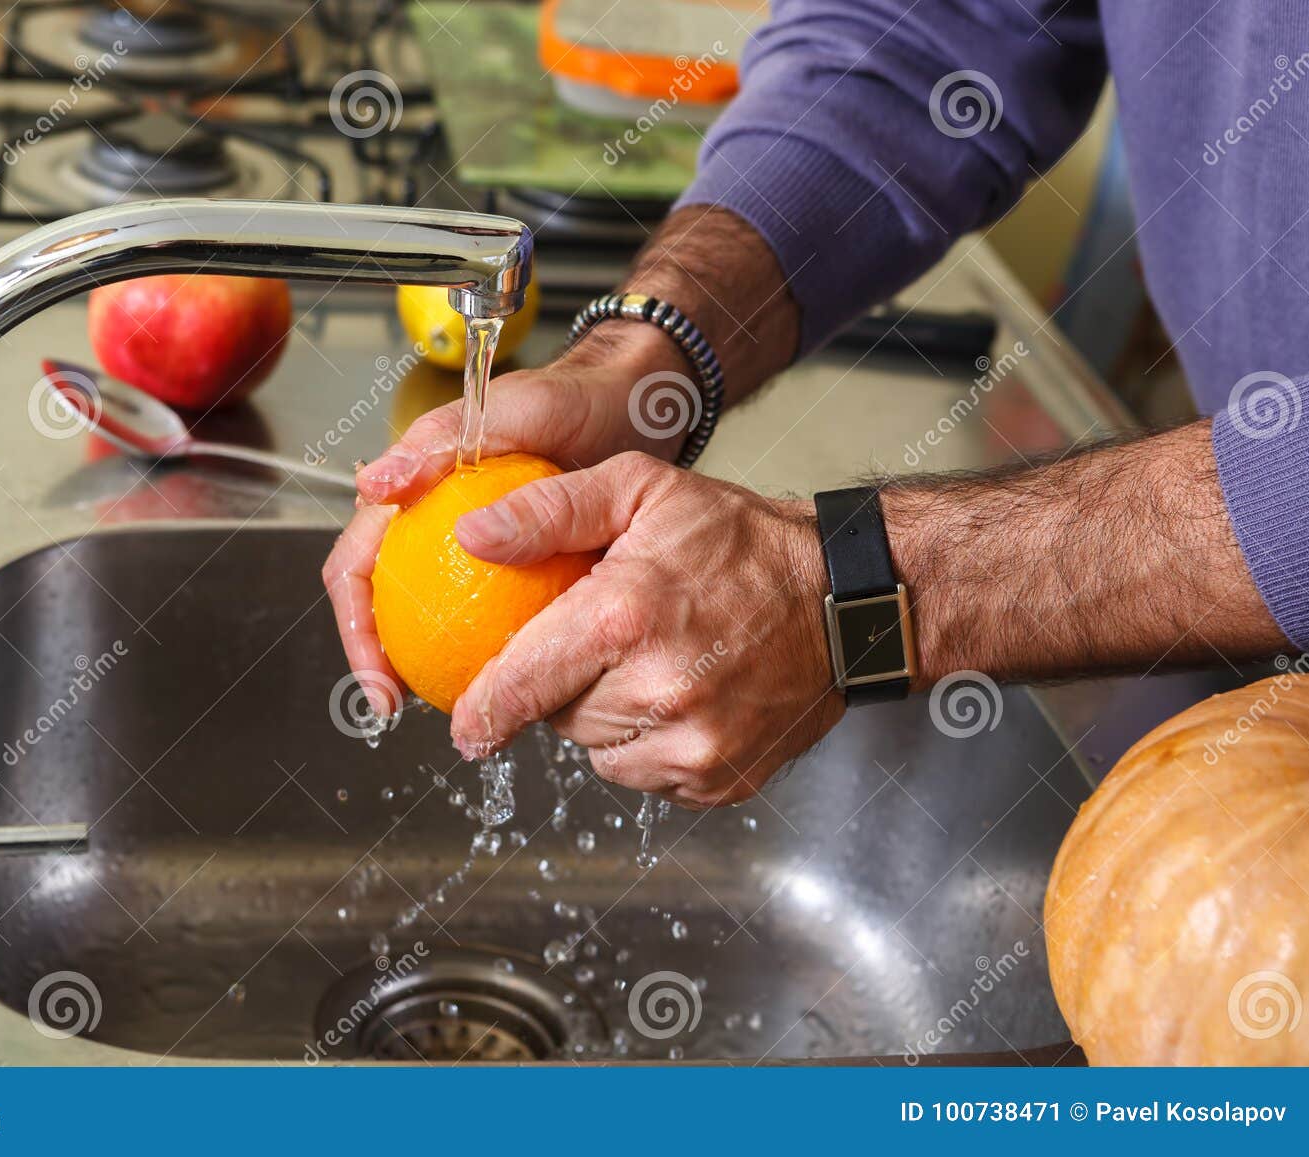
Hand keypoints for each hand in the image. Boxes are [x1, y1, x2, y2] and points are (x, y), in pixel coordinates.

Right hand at [323, 326, 686, 714]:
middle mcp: (430, 524)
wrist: (633, 408)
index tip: (378, 675)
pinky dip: (488, 654)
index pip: (357, 564)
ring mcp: (469, 551)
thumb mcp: (511, 412)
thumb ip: (443, 441)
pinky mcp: (513, 570)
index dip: (355, 624)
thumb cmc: (572, 401)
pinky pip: (487, 620)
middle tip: (394, 707)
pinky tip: (505, 686)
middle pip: (381, 604)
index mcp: (412, 490)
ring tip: (448, 709)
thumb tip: (375, 485)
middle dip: (378, 664)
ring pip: (428, 619)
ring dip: (425, 667)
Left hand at [449, 452, 844, 808]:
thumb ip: (548, 511)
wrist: (845, 598)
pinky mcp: (717, 781)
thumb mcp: (640, 491)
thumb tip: (472, 537)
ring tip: (651, 661)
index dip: (481, 709)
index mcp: (626, 618)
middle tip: (606, 638)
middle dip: (564, 682)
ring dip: (606, 714)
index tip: (463, 724)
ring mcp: (694, 746)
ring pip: (599, 750)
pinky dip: (649, 741)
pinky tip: (682, 693)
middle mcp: (659, 691)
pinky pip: (646, 773)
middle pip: (558, 715)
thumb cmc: (739, 539)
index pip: (520, 683)